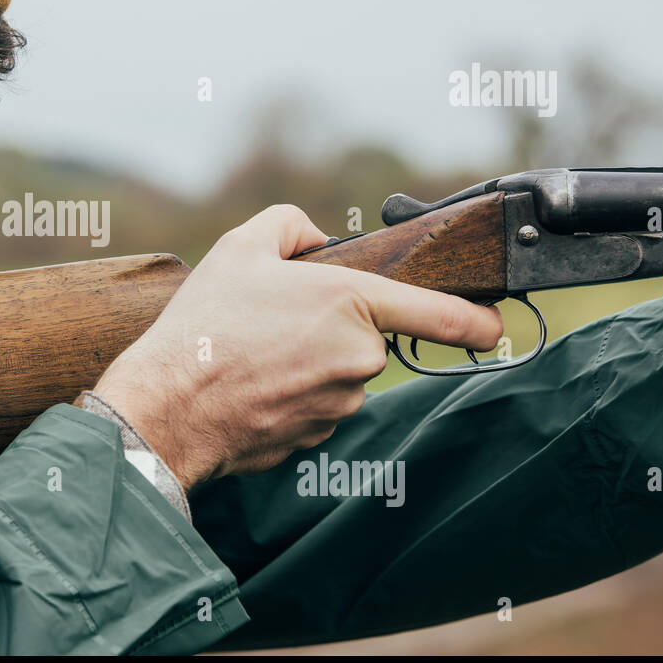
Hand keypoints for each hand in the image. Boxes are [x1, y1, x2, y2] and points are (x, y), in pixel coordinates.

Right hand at [93, 204, 502, 491]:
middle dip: (333, 330)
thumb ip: (290, 224)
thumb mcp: (239, 247)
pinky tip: (250, 385)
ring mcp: (340, 404)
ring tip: (252, 354)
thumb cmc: (205, 325)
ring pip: (340, 375)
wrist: (167, 406)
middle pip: (368, 339)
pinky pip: (318, 406)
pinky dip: (292, 395)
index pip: (442, 316)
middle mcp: (358, 357)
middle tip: (275, 322)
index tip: (494, 324)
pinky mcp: (317, 438)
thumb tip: (315, 239)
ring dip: (310, 364)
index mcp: (351, 302)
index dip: (479, 321)